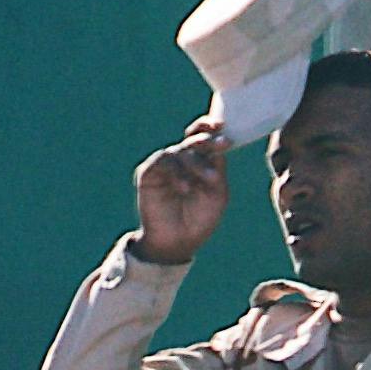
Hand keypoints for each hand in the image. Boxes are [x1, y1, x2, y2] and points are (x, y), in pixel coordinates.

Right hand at [134, 119, 230, 264]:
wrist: (177, 243)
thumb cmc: (199, 220)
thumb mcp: (217, 193)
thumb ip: (218, 168)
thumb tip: (219, 144)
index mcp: (199, 163)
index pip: (203, 138)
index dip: (210, 127)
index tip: (222, 126)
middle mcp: (181, 161)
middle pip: (192, 139)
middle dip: (207, 139)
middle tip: (222, 144)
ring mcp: (164, 167)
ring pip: (179, 150)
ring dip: (196, 162)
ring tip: (210, 180)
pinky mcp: (148, 174)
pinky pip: (162, 161)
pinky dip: (176, 172)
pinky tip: (185, 188)